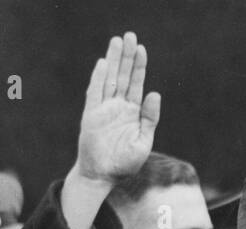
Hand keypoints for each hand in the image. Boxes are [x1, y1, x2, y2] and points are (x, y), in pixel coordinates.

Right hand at [73, 32, 160, 185]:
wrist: (103, 176)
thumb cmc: (124, 163)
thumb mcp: (143, 142)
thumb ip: (149, 119)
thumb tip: (155, 93)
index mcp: (132, 113)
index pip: (136, 84)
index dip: (139, 67)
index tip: (142, 49)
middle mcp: (118, 107)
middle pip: (123, 76)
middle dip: (126, 56)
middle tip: (129, 35)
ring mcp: (104, 109)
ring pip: (109, 79)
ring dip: (113, 60)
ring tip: (116, 41)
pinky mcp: (91, 115)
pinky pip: (94, 93)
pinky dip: (99, 78)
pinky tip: (103, 64)